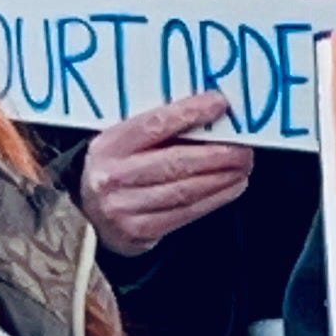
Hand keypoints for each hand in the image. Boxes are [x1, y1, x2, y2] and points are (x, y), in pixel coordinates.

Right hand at [80, 94, 254, 255]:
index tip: (220, 105)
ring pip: (184, 190)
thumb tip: (209, 113)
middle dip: (217, 154)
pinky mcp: (139, 231)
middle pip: (175, 162)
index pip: (154, 124)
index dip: (190, 113)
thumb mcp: (122, 143)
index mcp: (108, 145)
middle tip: (244, 147)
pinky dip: (214, 198)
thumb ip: (155, 129)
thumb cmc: (118, 168)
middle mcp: (112, 177)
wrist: (91, 215)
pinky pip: (185, 212)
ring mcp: (124, 207)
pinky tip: (232, 186)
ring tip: (243, 166)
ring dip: (222, 178)